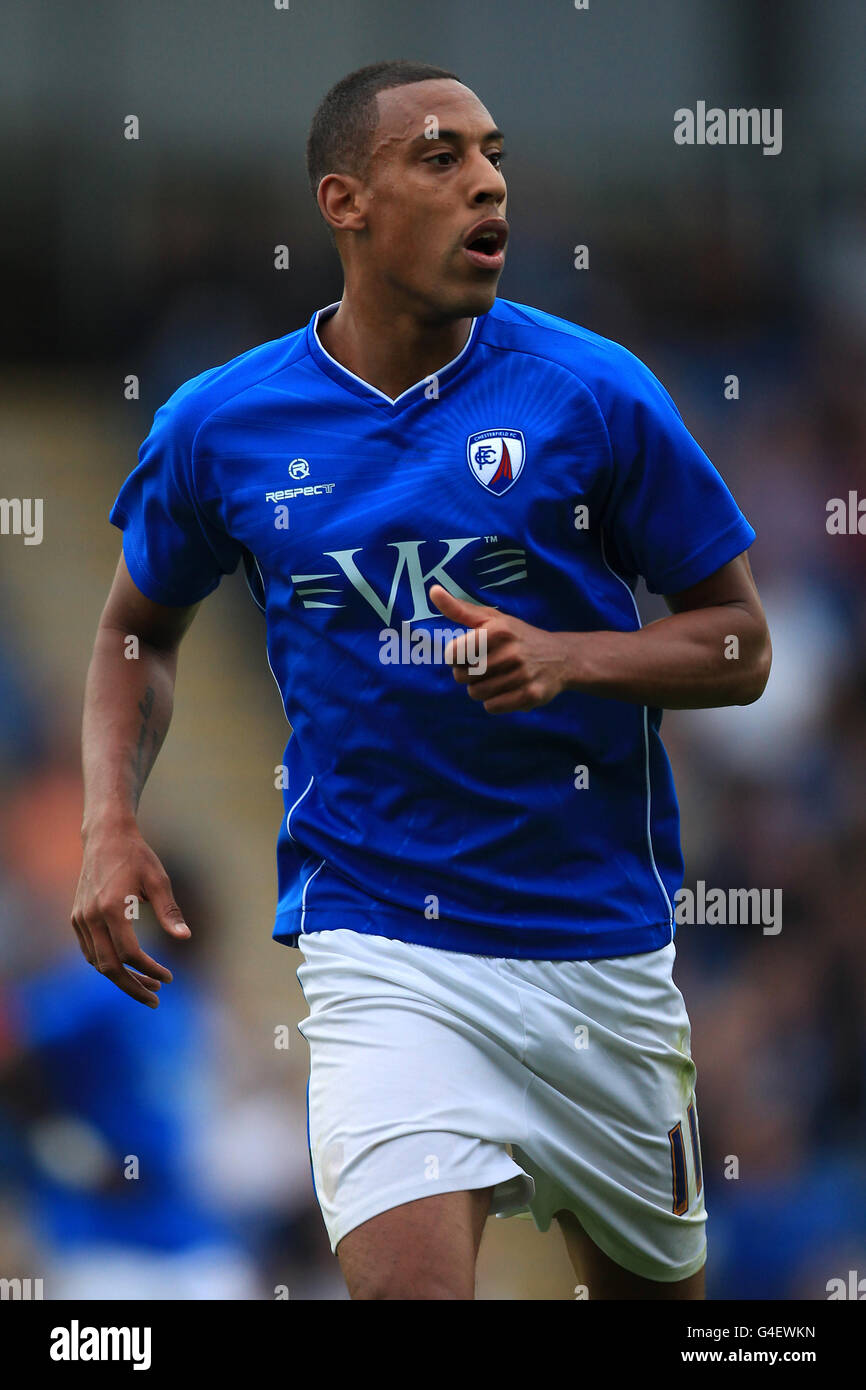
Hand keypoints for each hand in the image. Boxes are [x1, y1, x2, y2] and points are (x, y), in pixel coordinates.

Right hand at [70, 821, 189, 1007]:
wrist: (106, 836)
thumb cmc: (137, 856)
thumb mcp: (159, 880)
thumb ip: (169, 911)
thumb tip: (185, 937)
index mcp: (112, 908)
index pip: (130, 953)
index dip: (150, 970)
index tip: (169, 978)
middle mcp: (91, 917)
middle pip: (109, 967)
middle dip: (133, 987)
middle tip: (156, 1000)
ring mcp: (80, 918)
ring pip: (97, 962)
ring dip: (121, 979)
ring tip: (147, 985)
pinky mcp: (77, 917)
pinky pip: (90, 951)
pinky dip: (107, 964)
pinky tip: (128, 968)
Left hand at [429, 584, 568, 713]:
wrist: (561, 657)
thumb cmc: (517, 636)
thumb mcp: (491, 618)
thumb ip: (459, 608)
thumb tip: (433, 591)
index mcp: (498, 631)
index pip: (453, 653)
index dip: (456, 656)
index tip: (469, 652)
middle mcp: (511, 652)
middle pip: (462, 676)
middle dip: (467, 673)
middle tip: (483, 666)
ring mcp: (522, 675)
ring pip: (476, 693)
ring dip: (480, 688)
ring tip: (495, 678)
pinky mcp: (530, 695)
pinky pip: (492, 707)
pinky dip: (494, 701)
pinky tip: (506, 689)